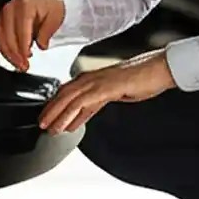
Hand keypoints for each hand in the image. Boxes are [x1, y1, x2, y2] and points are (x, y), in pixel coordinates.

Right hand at [0, 0, 65, 71]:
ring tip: (17, 63)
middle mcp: (11, 7)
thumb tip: (41, 46)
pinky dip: (4, 46)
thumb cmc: (50, 3)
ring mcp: (4, 11)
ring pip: (0, 37)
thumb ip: (46, 33)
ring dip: (8, 53)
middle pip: (8, 36)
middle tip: (22, 66)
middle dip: (15, 55)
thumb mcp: (54, 17)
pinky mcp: (1, 16)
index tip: (27, 60)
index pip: (21, 32)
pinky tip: (11, 55)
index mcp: (25, 6)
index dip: (23, 49)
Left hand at [38, 50, 176, 134]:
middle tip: (42, 124)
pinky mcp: (105, 88)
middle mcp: (90, 78)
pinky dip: (72, 115)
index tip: (46, 116)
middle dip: (51, 110)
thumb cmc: (139, 79)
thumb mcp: (111, 94)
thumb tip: (79, 117)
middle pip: (63, 94)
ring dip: (57, 115)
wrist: (157, 70)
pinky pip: (83, 103)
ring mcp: (97, 82)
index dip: (54, 104)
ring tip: (50, 128)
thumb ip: (93, 105)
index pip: (66, 91)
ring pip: (70, 99)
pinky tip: (67, 125)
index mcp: (91, 78)